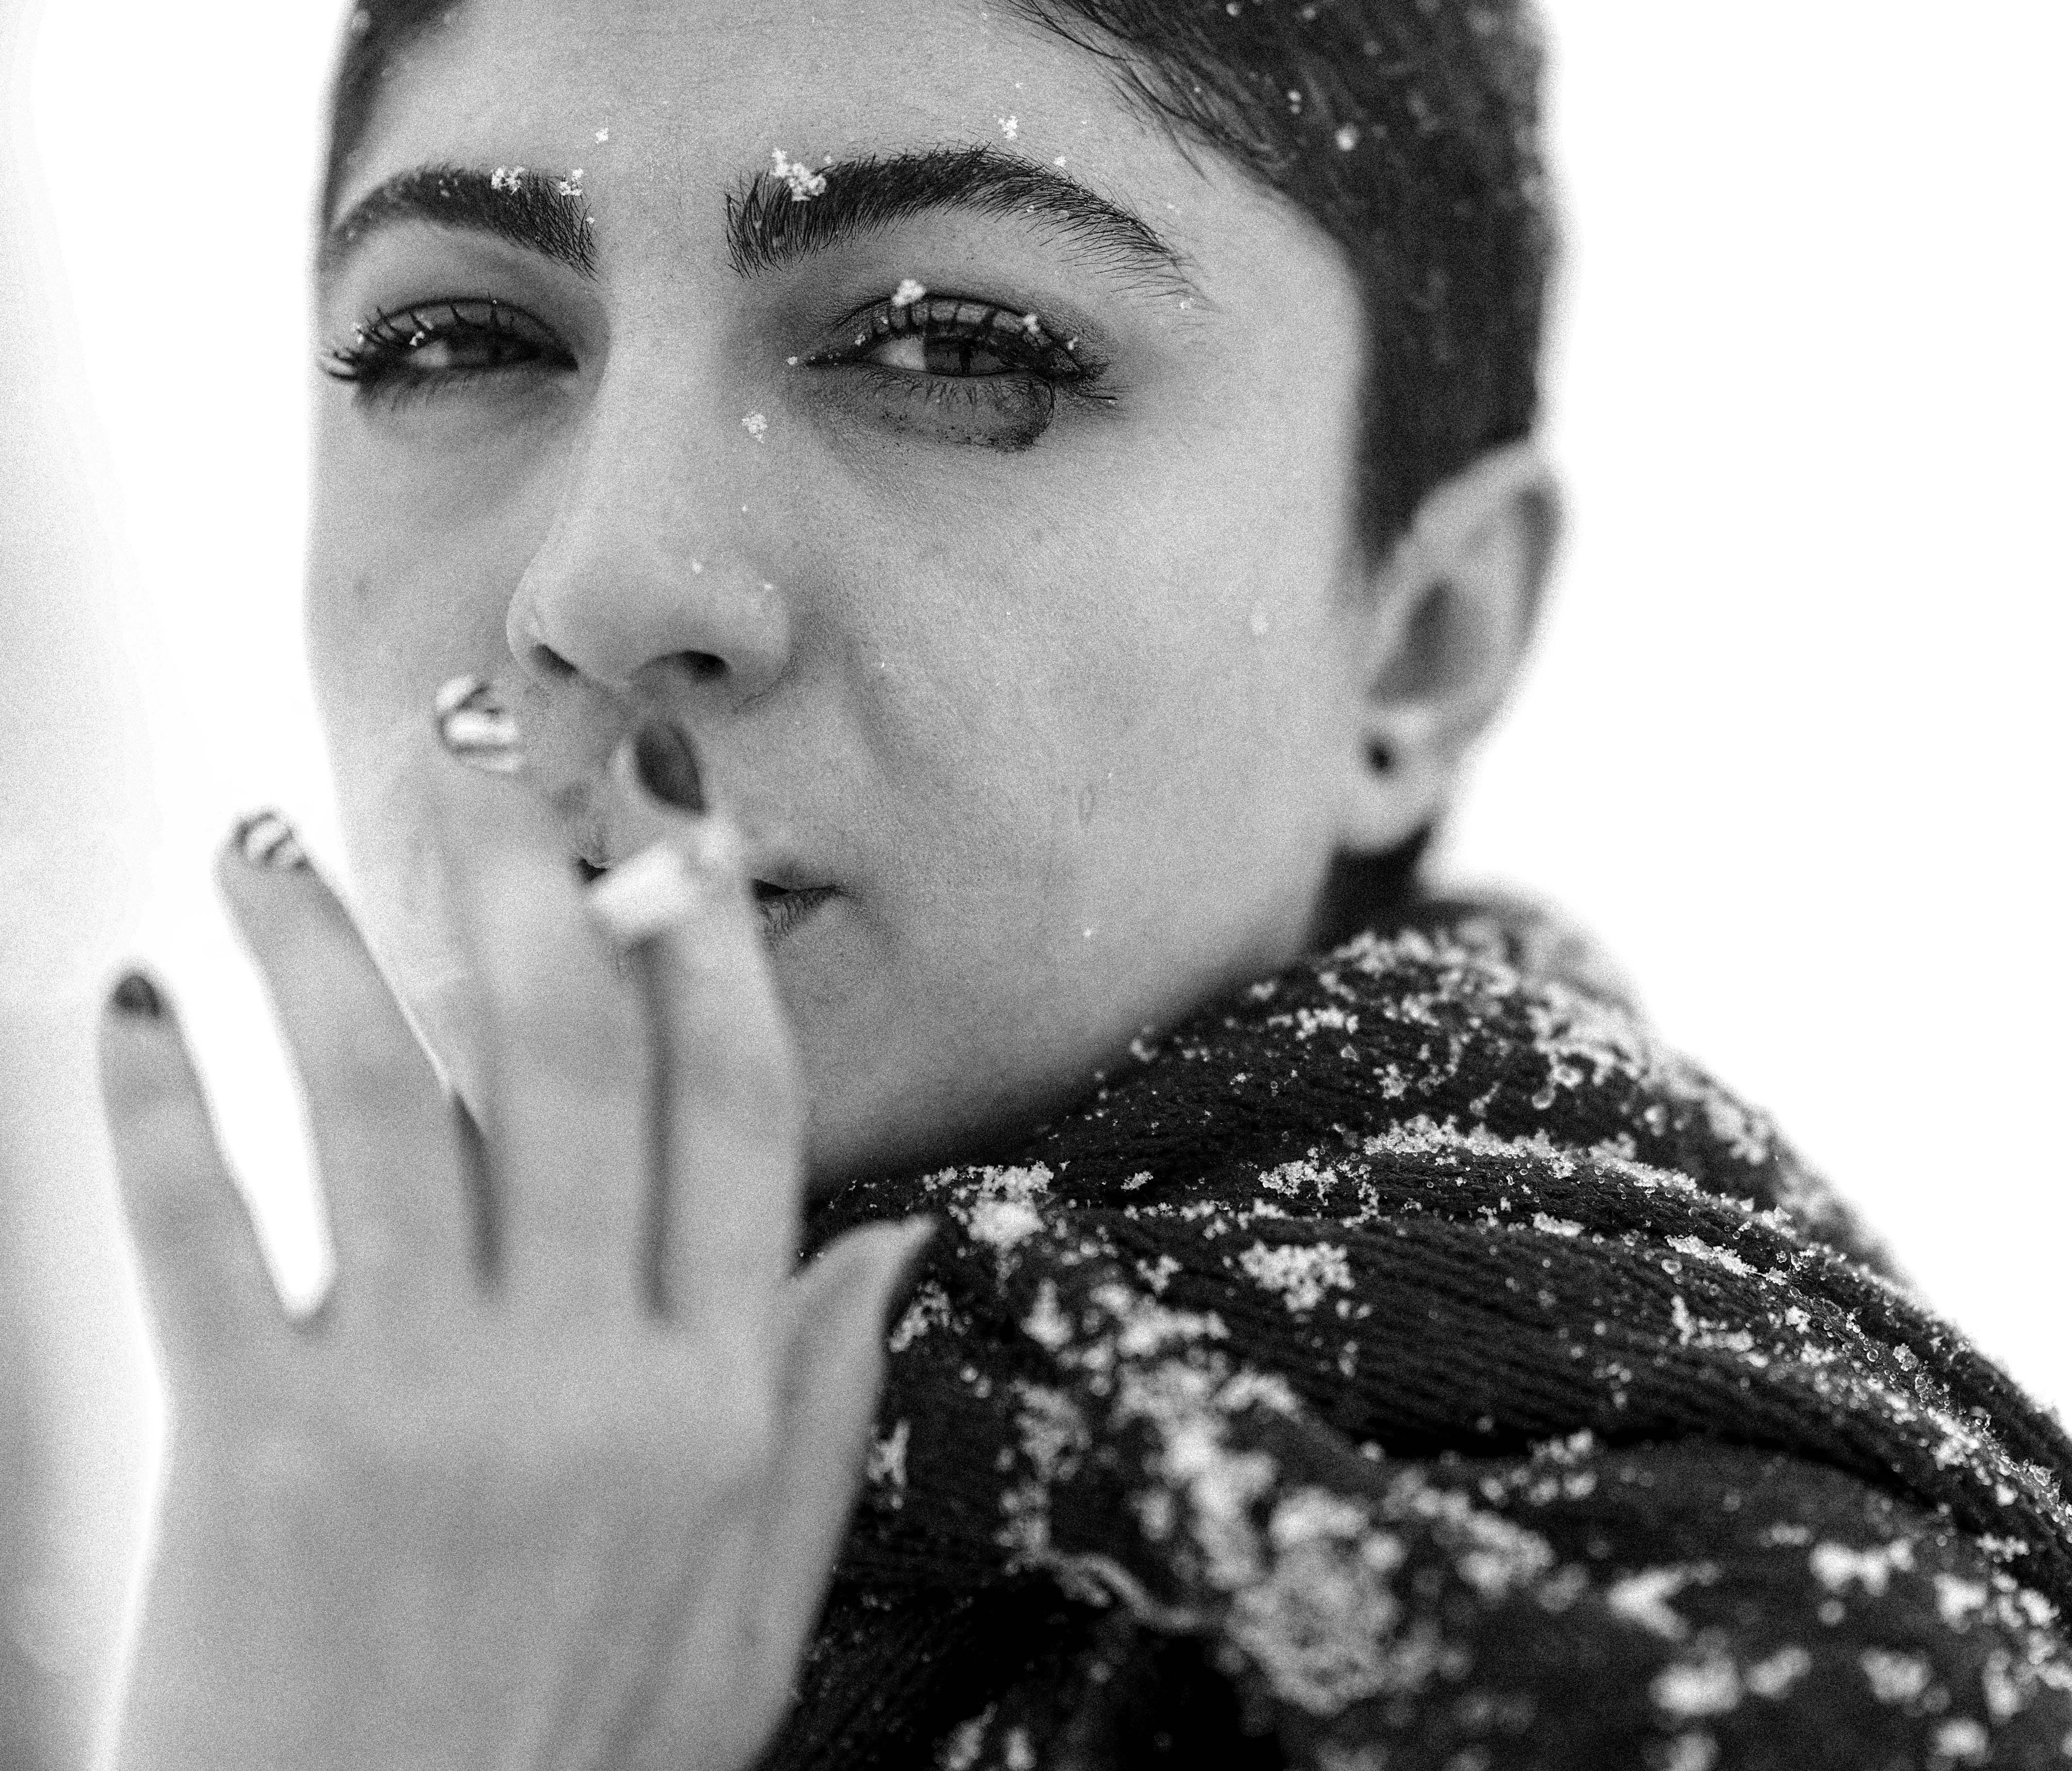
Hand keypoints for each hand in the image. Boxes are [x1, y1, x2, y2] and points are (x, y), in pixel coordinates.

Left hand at [98, 736, 926, 1770]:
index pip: (739, 1114)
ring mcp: (424, 1412)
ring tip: (267, 845)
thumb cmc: (569, 1769)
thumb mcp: (747, 1621)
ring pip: (392, 1101)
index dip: (708, 949)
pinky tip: (118, 1007)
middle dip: (524, 873)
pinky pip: (199, 1233)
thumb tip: (900, 1232)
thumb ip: (819, 1418)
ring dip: (324, 945)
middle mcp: (587, 1382)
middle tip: (472, 745)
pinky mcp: (258, 1457)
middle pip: (573, 1056)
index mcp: (712, 1408)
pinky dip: (151, 1105)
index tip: (668, 826)